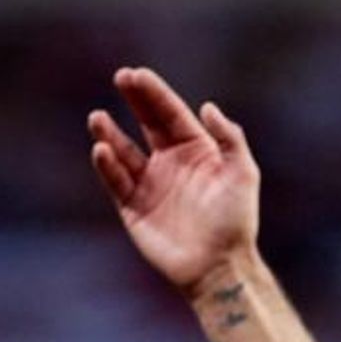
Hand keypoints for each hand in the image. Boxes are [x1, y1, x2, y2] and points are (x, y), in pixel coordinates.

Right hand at [88, 66, 259, 290]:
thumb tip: (207, 107)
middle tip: (120, 78)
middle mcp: (170, 163)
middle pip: (146, 123)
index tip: (136, 75)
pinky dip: (108, 166)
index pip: (170, 114)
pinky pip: (116, 181)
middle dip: (133, 101)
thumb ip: (229, 139)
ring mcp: (150, 184)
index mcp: (196, 151)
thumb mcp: (243, 175)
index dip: (154, 94)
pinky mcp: (134, 208)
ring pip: (124, 151)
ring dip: (110, 134)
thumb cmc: (235, 222)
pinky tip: (102, 150)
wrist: (220, 267)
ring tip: (97, 118)